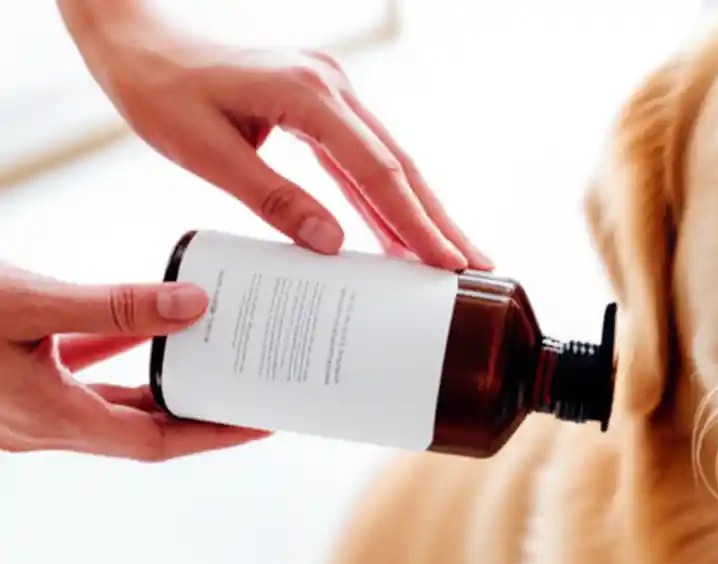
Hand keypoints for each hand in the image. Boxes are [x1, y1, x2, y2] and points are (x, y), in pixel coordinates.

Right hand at [0, 265, 268, 460]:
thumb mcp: (30, 305)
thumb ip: (114, 307)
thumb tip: (194, 305)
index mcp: (51, 418)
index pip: (153, 443)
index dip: (211, 435)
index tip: (259, 425)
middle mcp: (39, 423)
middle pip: (138, 429)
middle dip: (196, 413)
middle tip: (248, 394)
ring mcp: (23, 404)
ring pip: (107, 401)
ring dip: (156, 383)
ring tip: (210, 360)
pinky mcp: (11, 378)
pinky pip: (76, 372)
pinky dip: (113, 352)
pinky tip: (143, 327)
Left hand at [58, 0, 490, 269]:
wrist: (139, 41)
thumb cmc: (158, 91)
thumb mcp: (204, 151)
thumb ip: (272, 198)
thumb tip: (332, 245)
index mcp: (307, 94)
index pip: (377, 171)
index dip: (415, 222)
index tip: (447, 263)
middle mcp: (332, 86)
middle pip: (401, 165)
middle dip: (439, 222)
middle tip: (477, 268)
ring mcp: (332, 91)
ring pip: (391, 162)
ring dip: (423, 212)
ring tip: (456, 257)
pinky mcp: (323, 103)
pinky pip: (365, 158)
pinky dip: (387, 197)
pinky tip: (405, 231)